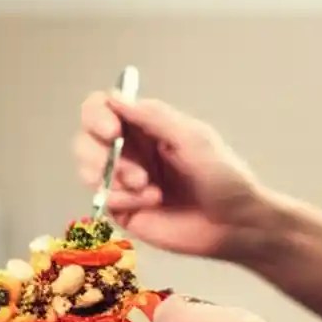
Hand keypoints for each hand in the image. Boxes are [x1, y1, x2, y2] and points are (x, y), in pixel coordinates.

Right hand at [73, 92, 267, 261]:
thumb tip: (115, 97)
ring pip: (88, 168)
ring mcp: (125, 179)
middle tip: (136, 173)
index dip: (97, 116)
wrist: (236, 224)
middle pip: (86, 139)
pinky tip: (151, 202)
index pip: (102, 107)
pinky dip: (123, 199)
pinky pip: (103, 198)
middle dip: (101, 154)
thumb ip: (154, 117)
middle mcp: (130, 148)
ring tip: (148, 188)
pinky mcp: (124, 208)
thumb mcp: (194, 139)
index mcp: (146, 125)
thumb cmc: (224, 177)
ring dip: (113, 178)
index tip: (112, 132)